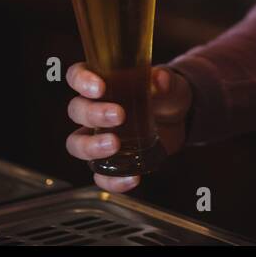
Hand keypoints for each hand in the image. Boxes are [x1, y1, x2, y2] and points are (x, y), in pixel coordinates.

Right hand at [64, 63, 193, 191]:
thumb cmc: (166, 94)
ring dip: (91, 147)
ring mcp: (99, 137)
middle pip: (77, 110)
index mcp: (102, 82)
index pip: (76, 76)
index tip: (99, 87)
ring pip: (77, 144)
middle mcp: (94, 109)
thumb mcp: (172, 84)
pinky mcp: (111, 161)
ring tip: (115, 145)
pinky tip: (132, 178)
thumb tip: (160, 79)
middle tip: (119, 115)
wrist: (179, 119)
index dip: (81, 80)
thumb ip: (167, 82)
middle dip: (93, 114)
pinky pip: (101, 175)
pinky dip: (112, 180)